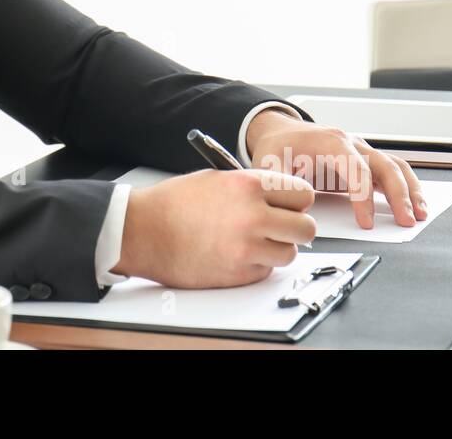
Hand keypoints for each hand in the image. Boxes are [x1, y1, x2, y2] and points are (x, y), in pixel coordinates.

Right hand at [112, 167, 316, 287]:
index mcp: (249, 185)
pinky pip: (265, 271)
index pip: (304, 194)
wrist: (144, 230)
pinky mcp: (238, 273)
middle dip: (295, 228)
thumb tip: (282, 199)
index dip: (297, 201)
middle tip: (279, 227)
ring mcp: (247, 247)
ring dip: (276, 249)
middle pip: (307, 228)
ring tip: (253, 241)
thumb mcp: (218, 179)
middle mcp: (253, 216)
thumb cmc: (175, 203)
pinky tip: (234, 253)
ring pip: (289, 253)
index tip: (289, 206)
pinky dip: (256, 265)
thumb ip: (253, 188)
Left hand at [246, 109, 427, 228]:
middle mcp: (351, 144)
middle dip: (398, 194)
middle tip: (406, 221)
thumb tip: (296, 214)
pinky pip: (392, 171)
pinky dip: (407, 186)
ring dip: (410, 190)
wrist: (280, 133)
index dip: (363, 196)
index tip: (366, 222)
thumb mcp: (271, 165)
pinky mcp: (364, 161)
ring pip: (395, 166)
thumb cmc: (278, 148)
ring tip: (420, 214)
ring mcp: (361, 151)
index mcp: (330, 142)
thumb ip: (283, 188)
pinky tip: (415, 204)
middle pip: (384, 165)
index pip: (357, 168)